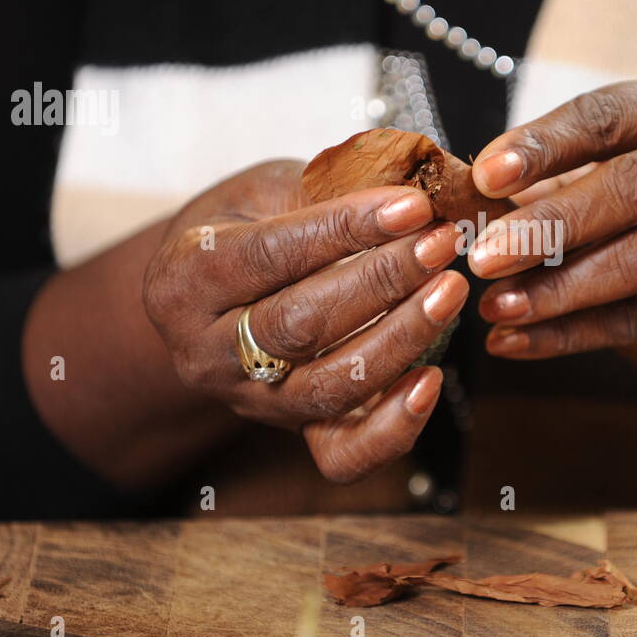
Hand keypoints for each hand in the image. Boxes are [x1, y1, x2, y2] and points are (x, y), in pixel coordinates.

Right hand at [142, 160, 467, 482]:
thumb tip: (416, 182)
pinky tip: (431, 380)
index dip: (347, 228)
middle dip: (382, 281)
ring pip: (327, 387)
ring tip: (450, 292)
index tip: (413, 206)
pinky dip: (393, 426)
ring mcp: (248, 399)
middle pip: (299, 324)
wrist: (209, 296)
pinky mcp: (289, 431)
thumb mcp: (267, 190)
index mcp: (186, 275)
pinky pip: (342, 455)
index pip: (273, 253)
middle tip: (441, 244)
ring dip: (400, 339)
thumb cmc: (247, 228)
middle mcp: (205, 349)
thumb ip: (327, 189)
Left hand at [468, 68, 636, 366]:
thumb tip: (469, 200)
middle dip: (550, 224)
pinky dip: (575, 333)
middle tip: (482, 255)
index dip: (545, 145)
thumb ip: (564, 166)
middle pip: (634, 188)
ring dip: (559, 289)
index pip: (610, 115)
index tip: (485, 174)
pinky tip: (519, 341)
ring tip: (495, 306)